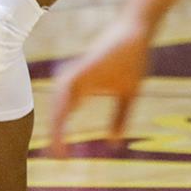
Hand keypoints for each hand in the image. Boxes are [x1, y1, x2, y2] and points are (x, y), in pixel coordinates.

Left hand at [48, 15, 154, 156]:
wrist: (137, 32)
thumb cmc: (132, 60)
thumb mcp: (129, 96)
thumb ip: (120, 118)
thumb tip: (114, 143)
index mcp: (82, 88)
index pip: (65, 115)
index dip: (61, 135)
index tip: (63, 156)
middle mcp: (75, 82)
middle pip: (57, 111)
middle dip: (54, 135)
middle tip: (57, 159)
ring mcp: (78, 73)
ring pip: (58, 102)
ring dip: (56, 124)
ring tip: (58, 146)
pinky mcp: (84, 66)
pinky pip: (68, 88)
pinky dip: (63, 106)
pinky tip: (63, 120)